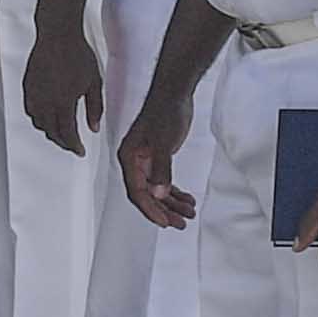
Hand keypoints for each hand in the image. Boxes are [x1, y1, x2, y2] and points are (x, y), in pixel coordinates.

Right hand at [21, 24, 105, 155]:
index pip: (67, 134)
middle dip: (63, 142)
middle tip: (72, 144)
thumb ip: (94, 108)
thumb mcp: (94, 82)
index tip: (80, 150)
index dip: (74, 146)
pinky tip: (46, 117)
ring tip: (60, 132)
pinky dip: (38, 119)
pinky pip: (30, 110)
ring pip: (39, 123)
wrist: (58, 34)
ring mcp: (34, 94)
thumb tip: (94, 127)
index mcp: (64, 102)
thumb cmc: (77, 54)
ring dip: (50, 131)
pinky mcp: (28, 86)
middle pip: (52, 132)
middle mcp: (46, 101)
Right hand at [119, 96, 198, 228]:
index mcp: (129, 158)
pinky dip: (176, 191)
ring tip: (188, 214)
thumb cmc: (165, 111)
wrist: (174, 93)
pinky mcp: (158, 158)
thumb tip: (158, 193)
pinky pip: (164, 181)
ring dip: (173, 203)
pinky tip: (188, 199)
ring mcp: (147, 160)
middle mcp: (135, 162)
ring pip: (157, 189)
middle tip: (180, 223)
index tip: (165, 222)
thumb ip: (161, 169)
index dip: (151, 209)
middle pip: (148, 194)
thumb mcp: (164, 142)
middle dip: (165, 210)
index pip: (137, 191)